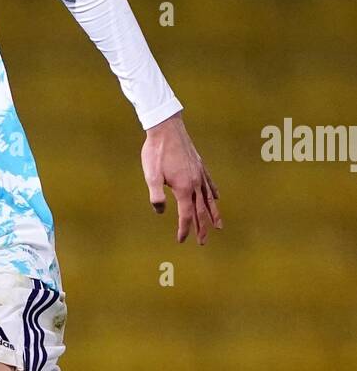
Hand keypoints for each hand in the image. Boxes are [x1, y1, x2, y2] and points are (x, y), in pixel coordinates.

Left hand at [141, 112, 221, 244]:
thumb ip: (156, 196)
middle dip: (201, 227)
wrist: (166, 128)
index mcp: (184, 188)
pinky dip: (213, 193)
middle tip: (202, 242)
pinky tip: (217, 198)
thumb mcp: (151, 176)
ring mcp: (199, 173)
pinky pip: (209, 184)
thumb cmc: (155, 152)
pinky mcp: (200, 165)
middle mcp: (195, 183)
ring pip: (209, 198)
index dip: (184, 228)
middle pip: (201, 210)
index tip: (181, 240)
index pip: (186, 214)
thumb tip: (160, 211)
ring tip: (218, 227)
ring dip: (213, 214)